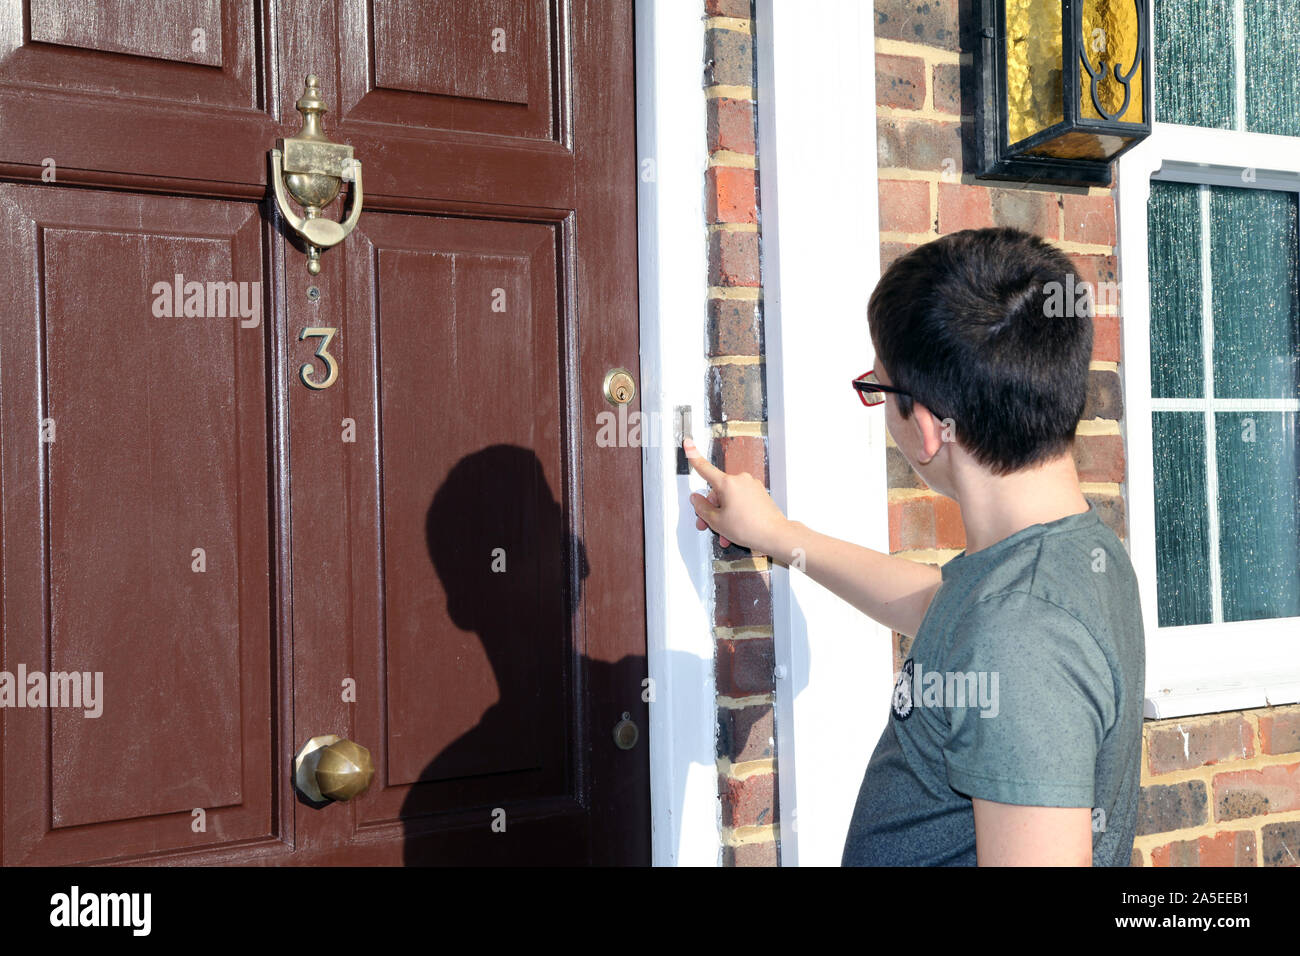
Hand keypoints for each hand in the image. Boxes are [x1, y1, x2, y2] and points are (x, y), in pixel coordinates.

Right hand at [683, 437, 790, 553]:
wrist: (774, 534)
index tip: (688, 443)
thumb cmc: (749, 528)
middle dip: (712, 509)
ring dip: (724, 515)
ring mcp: (751, 485)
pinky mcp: (759, 493)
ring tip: (725, 533)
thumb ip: (702, 508)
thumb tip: (697, 499)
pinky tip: (735, 528)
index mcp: (727, 483)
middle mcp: (740, 480)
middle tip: (707, 525)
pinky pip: (741, 500)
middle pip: (717, 491)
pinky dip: (736, 512)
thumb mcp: (716, 521)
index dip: (693, 456)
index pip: (705, 468)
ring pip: (730, 498)